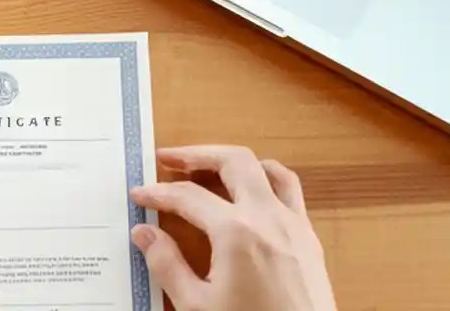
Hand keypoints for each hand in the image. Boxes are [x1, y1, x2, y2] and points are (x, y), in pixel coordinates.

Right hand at [130, 146, 335, 310]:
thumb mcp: (197, 306)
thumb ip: (167, 265)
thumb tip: (144, 233)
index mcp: (237, 232)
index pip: (188, 196)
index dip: (158, 192)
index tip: (140, 194)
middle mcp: (269, 216)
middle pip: (232, 161)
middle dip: (198, 154)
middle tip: (170, 160)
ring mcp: (294, 224)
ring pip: (267, 167)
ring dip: (235, 162)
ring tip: (209, 169)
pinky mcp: (309, 237)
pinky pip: (289, 190)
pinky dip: (265, 179)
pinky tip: (249, 193)